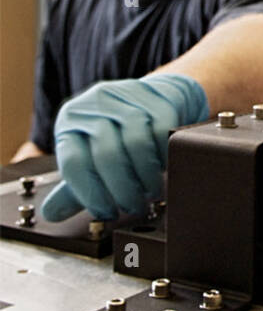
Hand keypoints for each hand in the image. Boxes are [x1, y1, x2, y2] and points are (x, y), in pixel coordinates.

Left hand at [41, 75, 209, 220]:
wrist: (152, 98)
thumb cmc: (118, 135)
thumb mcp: (90, 158)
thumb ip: (74, 189)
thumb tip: (51, 213)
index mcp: (69, 123)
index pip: (74, 163)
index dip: (91, 194)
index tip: (107, 213)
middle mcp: (93, 105)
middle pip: (107, 155)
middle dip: (123, 190)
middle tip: (134, 206)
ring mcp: (125, 97)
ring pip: (136, 144)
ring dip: (146, 177)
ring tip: (150, 191)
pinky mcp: (154, 96)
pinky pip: (160, 132)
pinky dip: (163, 157)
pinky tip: (162, 167)